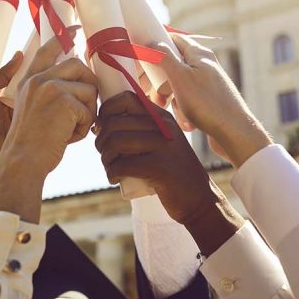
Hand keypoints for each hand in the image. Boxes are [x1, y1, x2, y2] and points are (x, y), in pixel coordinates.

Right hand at [0, 33, 98, 222]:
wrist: (22, 161)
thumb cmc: (32, 145)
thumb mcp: (36, 111)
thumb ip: (53, 94)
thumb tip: (85, 83)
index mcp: (29, 81)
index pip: (47, 50)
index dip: (62, 37)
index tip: (74, 28)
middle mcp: (38, 80)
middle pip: (79, 66)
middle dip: (89, 87)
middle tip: (84, 110)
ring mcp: (50, 87)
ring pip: (89, 89)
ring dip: (86, 113)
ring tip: (68, 130)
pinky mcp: (64, 99)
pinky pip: (90, 110)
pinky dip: (84, 128)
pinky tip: (67, 137)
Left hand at [94, 91, 243, 253]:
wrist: (199, 199)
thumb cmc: (171, 172)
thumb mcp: (161, 143)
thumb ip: (140, 130)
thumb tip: (99, 124)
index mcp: (162, 117)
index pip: (126, 99)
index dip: (106, 111)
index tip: (102, 128)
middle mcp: (164, 127)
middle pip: (115, 123)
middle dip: (101, 141)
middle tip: (105, 155)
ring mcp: (164, 146)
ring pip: (116, 142)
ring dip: (105, 158)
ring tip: (110, 168)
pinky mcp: (160, 168)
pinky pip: (122, 164)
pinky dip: (111, 173)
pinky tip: (114, 178)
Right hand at [155, 33, 273, 166]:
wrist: (235, 133)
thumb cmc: (207, 103)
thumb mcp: (180, 77)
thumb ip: (164, 57)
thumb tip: (152, 43)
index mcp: (199, 54)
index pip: (173, 39)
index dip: (156, 47)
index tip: (143, 62)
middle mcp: (205, 65)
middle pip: (172, 65)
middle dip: (160, 82)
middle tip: (156, 97)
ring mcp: (208, 82)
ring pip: (178, 85)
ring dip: (172, 99)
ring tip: (174, 112)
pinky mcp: (209, 99)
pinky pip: (188, 100)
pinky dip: (184, 110)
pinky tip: (188, 123)